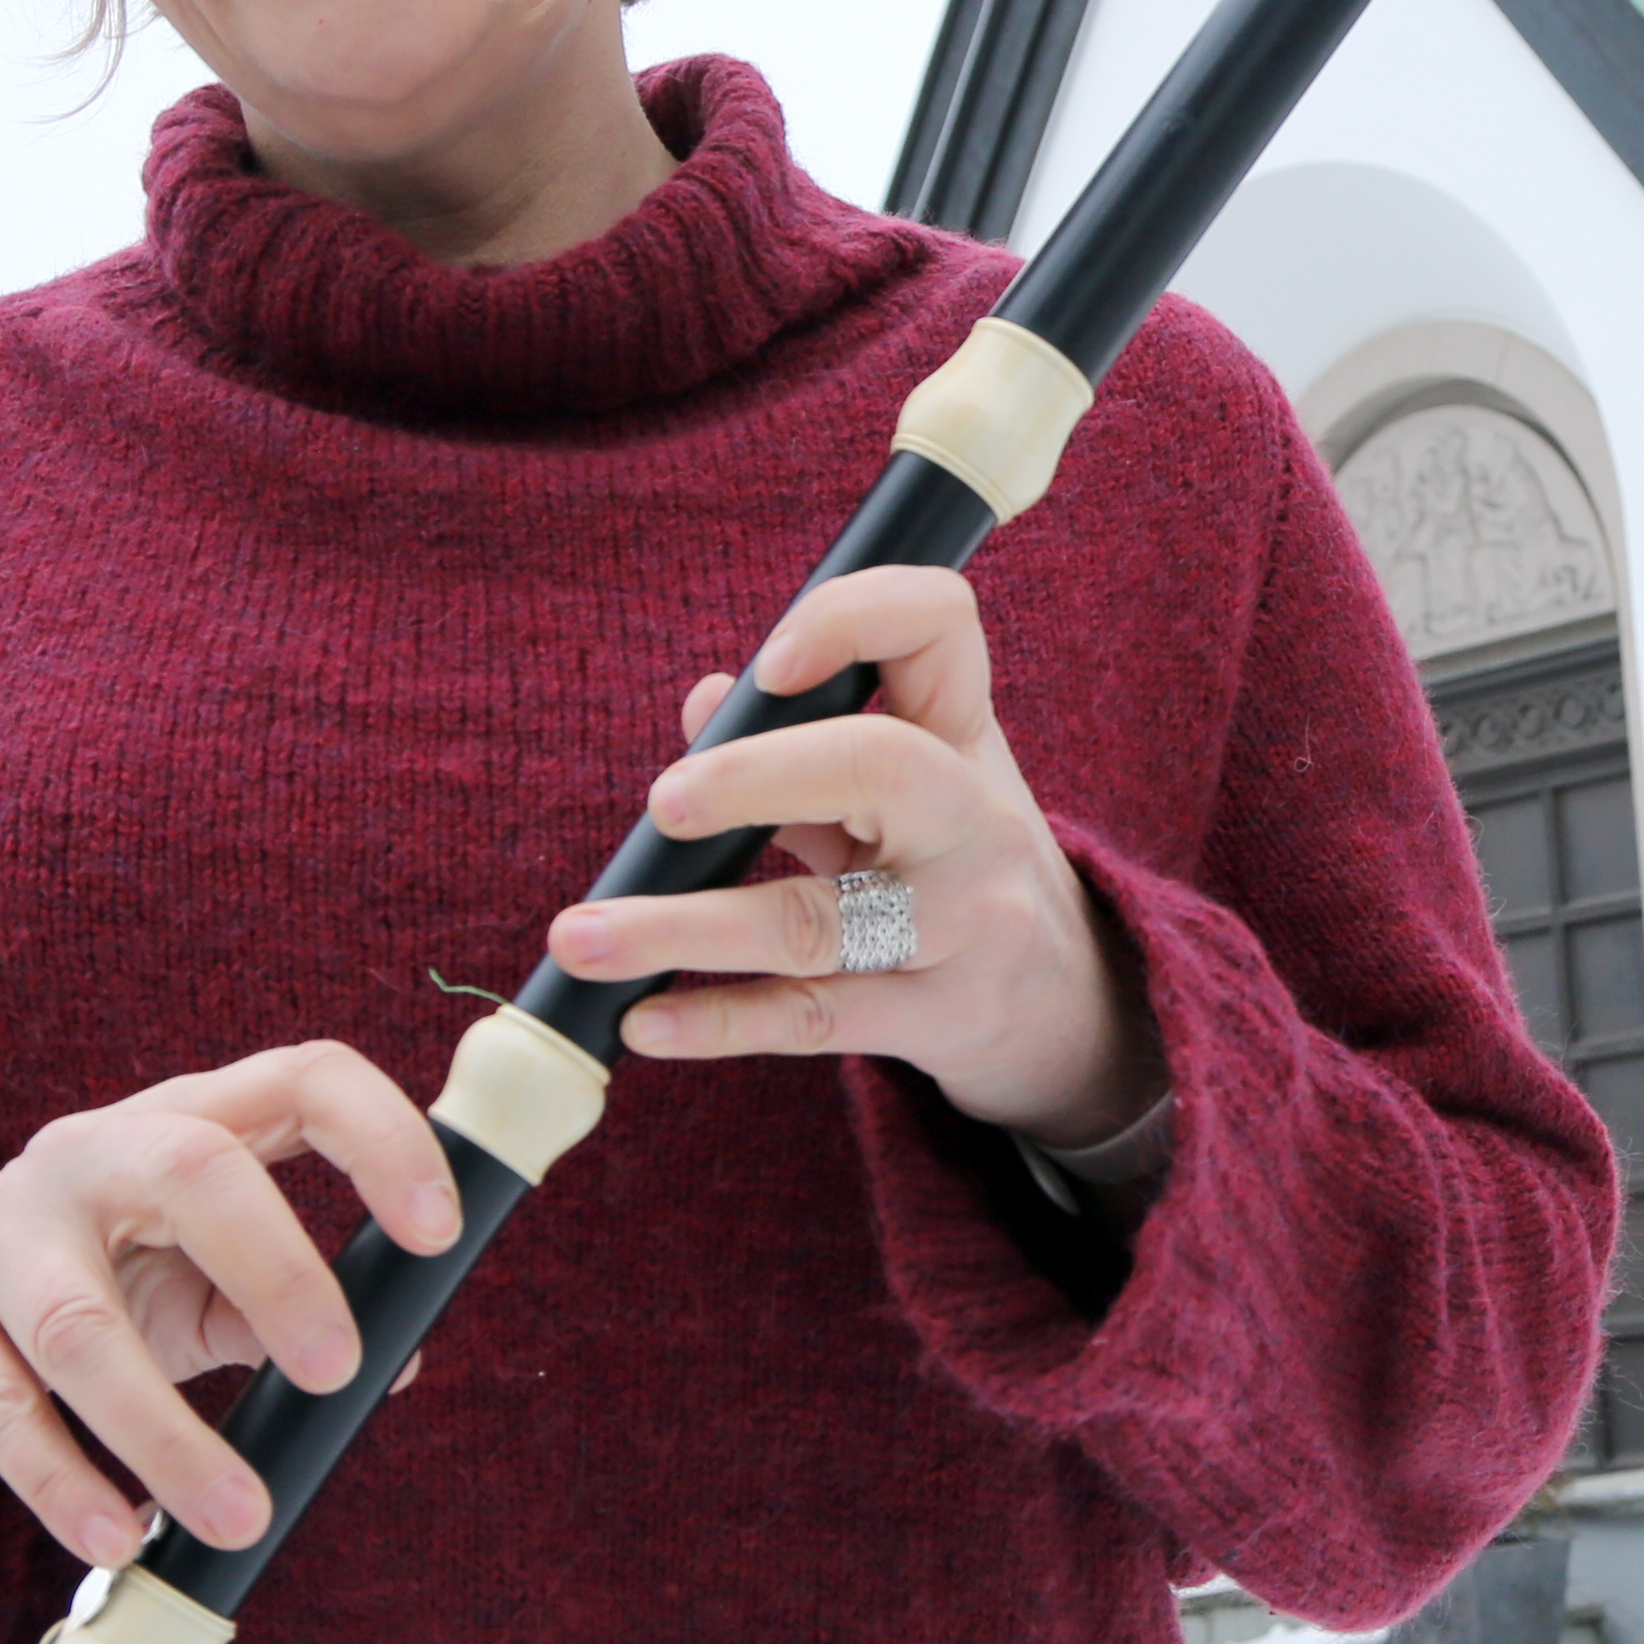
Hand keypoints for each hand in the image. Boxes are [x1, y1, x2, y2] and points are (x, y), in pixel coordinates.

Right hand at [0, 1044, 445, 1559]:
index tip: (439, 1234)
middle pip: (191, 1170)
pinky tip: (119, 1537)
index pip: (303, 1078)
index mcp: (185, 1120)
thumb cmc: (103, 1280)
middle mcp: (87, 1152)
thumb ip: (278, 1307)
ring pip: (80, 1325)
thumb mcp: (198, 1276)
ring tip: (240, 1517)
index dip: (382, 1138)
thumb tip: (394, 1365)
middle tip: (338, 1375)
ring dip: (165, 1434)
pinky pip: (1, 1409)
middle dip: (278, 1269)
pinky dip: (64, 1484)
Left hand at [548, 564, 1162, 1147]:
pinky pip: (812, 1017)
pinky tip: (643, 1022)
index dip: (852, 621)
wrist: (1064, 997)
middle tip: (662, 802)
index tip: (770, 663)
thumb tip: (705, 703)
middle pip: (881, 767)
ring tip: (579, 938)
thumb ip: (804, 741)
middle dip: (759, 775)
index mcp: (962, 734)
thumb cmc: (950, 859)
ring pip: (816, 920)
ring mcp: (961, 924)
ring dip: (682, 928)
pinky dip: (718, 1020)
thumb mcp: (908, 783)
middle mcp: (974, 820)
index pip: (938, 624)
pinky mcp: (934, 1016)